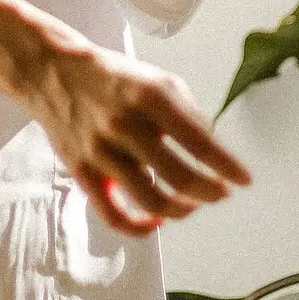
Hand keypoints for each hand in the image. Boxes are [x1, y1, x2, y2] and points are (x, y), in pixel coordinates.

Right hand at [25, 41, 252, 236]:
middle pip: (181, 177)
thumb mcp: (157, 80)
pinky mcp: (83, 172)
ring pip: (152, 200)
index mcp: (150, 96)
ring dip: (182, 210)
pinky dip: (140, 227)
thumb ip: (186, 114)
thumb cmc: (115, 78)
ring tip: (193, 205)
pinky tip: (157, 219)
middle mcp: (126, 124)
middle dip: (211, 192)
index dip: (227, 166)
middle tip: (222, 193)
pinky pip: (114, 215)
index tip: (244, 180)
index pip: (199, 141)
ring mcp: (102, 151)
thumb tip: (212, 153)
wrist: (54, 72)